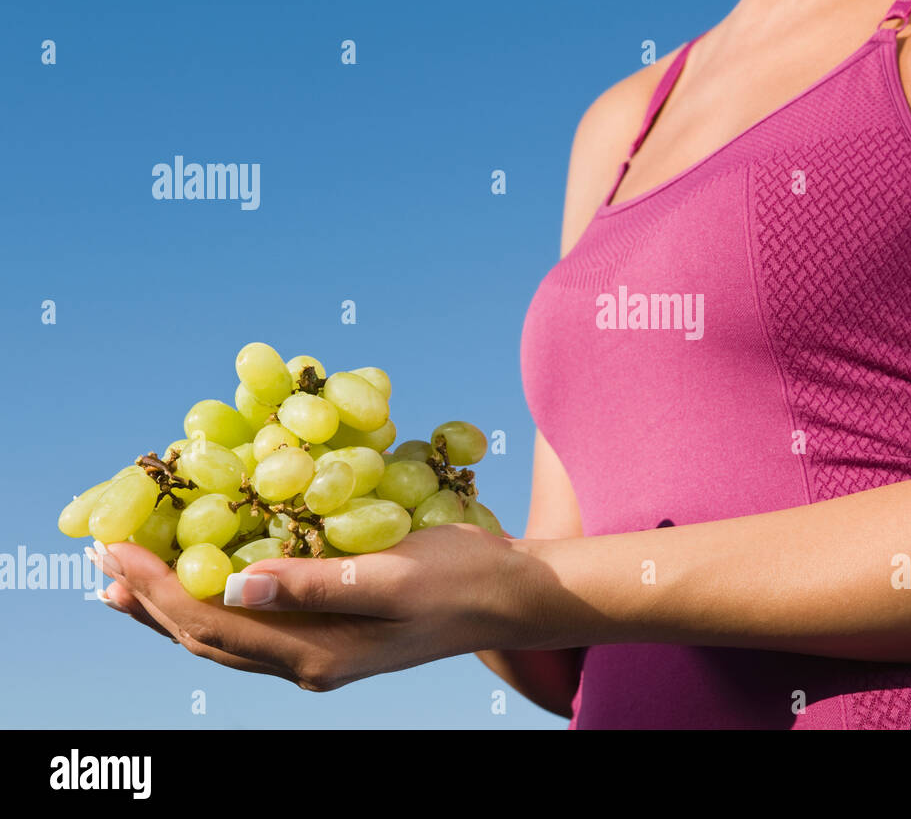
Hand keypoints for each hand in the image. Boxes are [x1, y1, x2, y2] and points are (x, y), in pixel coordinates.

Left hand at [90, 523, 525, 690]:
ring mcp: (319, 653)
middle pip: (206, 638)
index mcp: (319, 653)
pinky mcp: (331, 633)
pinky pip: (254, 623)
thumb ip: (315, 583)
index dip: (157, 589)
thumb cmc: (460, 577)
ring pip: (225, 635)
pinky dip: (214, 598)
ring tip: (129, 575)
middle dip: (148, 599)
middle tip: (101, 556)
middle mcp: (309, 662)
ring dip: (172, 604)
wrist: (510, 597)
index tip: (113, 548)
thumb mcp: (392, 575)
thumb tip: (234, 583)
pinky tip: (204, 575)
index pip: (213, 624)